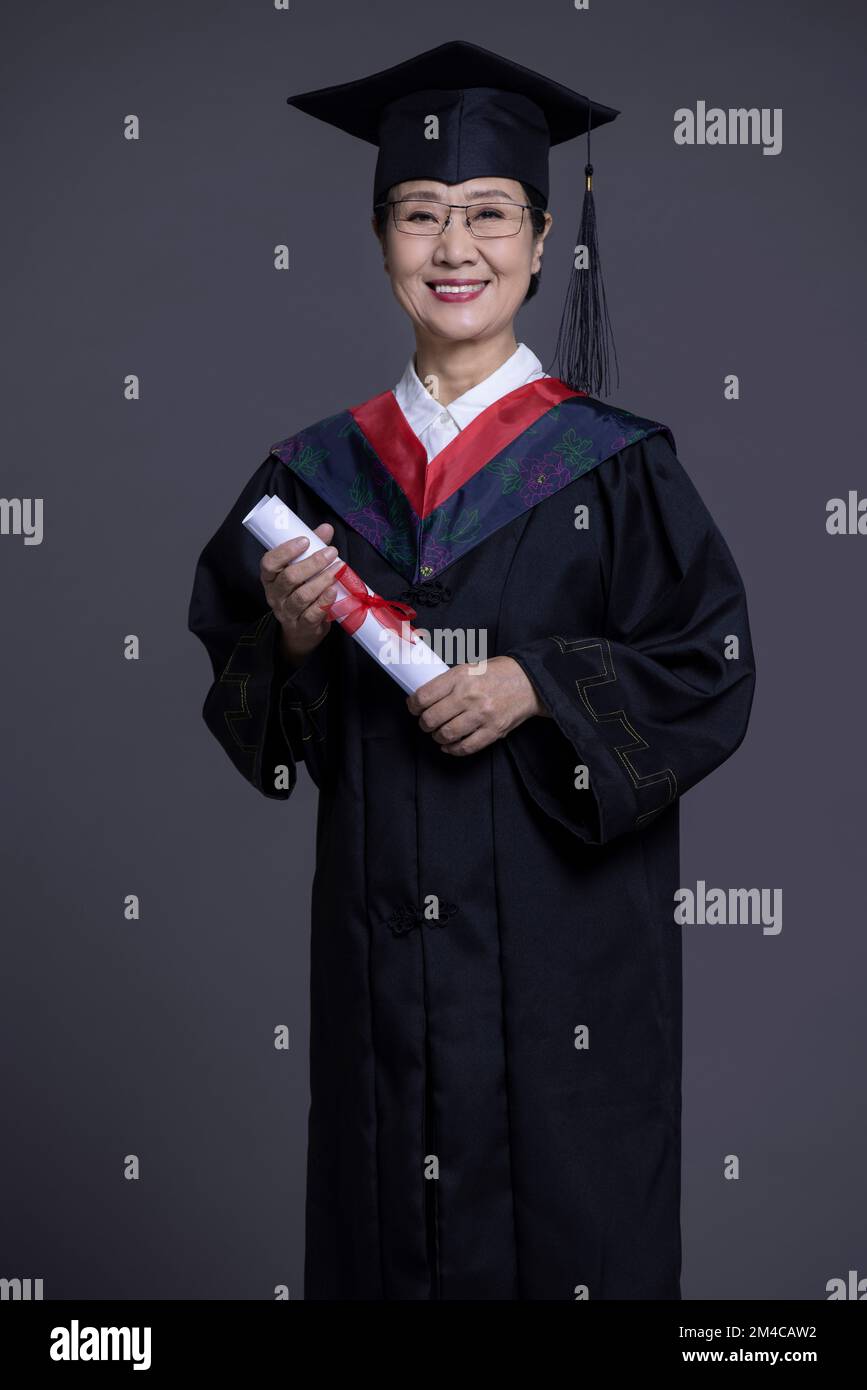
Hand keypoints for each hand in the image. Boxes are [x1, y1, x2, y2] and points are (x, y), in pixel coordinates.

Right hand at [260, 522, 338, 666]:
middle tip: (332, 553)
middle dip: (312, 563)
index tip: (305, 540)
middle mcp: (275, 595)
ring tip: (338, 569)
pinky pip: (311, 614)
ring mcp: (287, 612)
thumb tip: (327, 528)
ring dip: (322, 580)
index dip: (285, 551)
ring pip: (302, 596)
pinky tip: (334, 591)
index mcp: (270, 578)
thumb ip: (313, 548)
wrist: (301, 630)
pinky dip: (324, 602)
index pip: (269, 563)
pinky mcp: (302, 626)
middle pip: (289, 578)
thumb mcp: (303, 569)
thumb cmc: (301, 591)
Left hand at [405, 655, 548, 755]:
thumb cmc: (497, 674)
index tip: (413, 708)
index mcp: (460, 677)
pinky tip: (450, 745)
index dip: (413, 705)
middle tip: (426, 723)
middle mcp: (469, 696)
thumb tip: (425, 697)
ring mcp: (482, 715)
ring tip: (439, 734)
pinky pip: (466, 747)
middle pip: (431, 718)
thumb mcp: (469, 668)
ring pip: (446, 735)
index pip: (424, 696)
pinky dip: (453, 749)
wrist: (529, 682)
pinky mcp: (493, 730)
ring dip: (437, 737)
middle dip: (424, 724)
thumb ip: (448, 682)